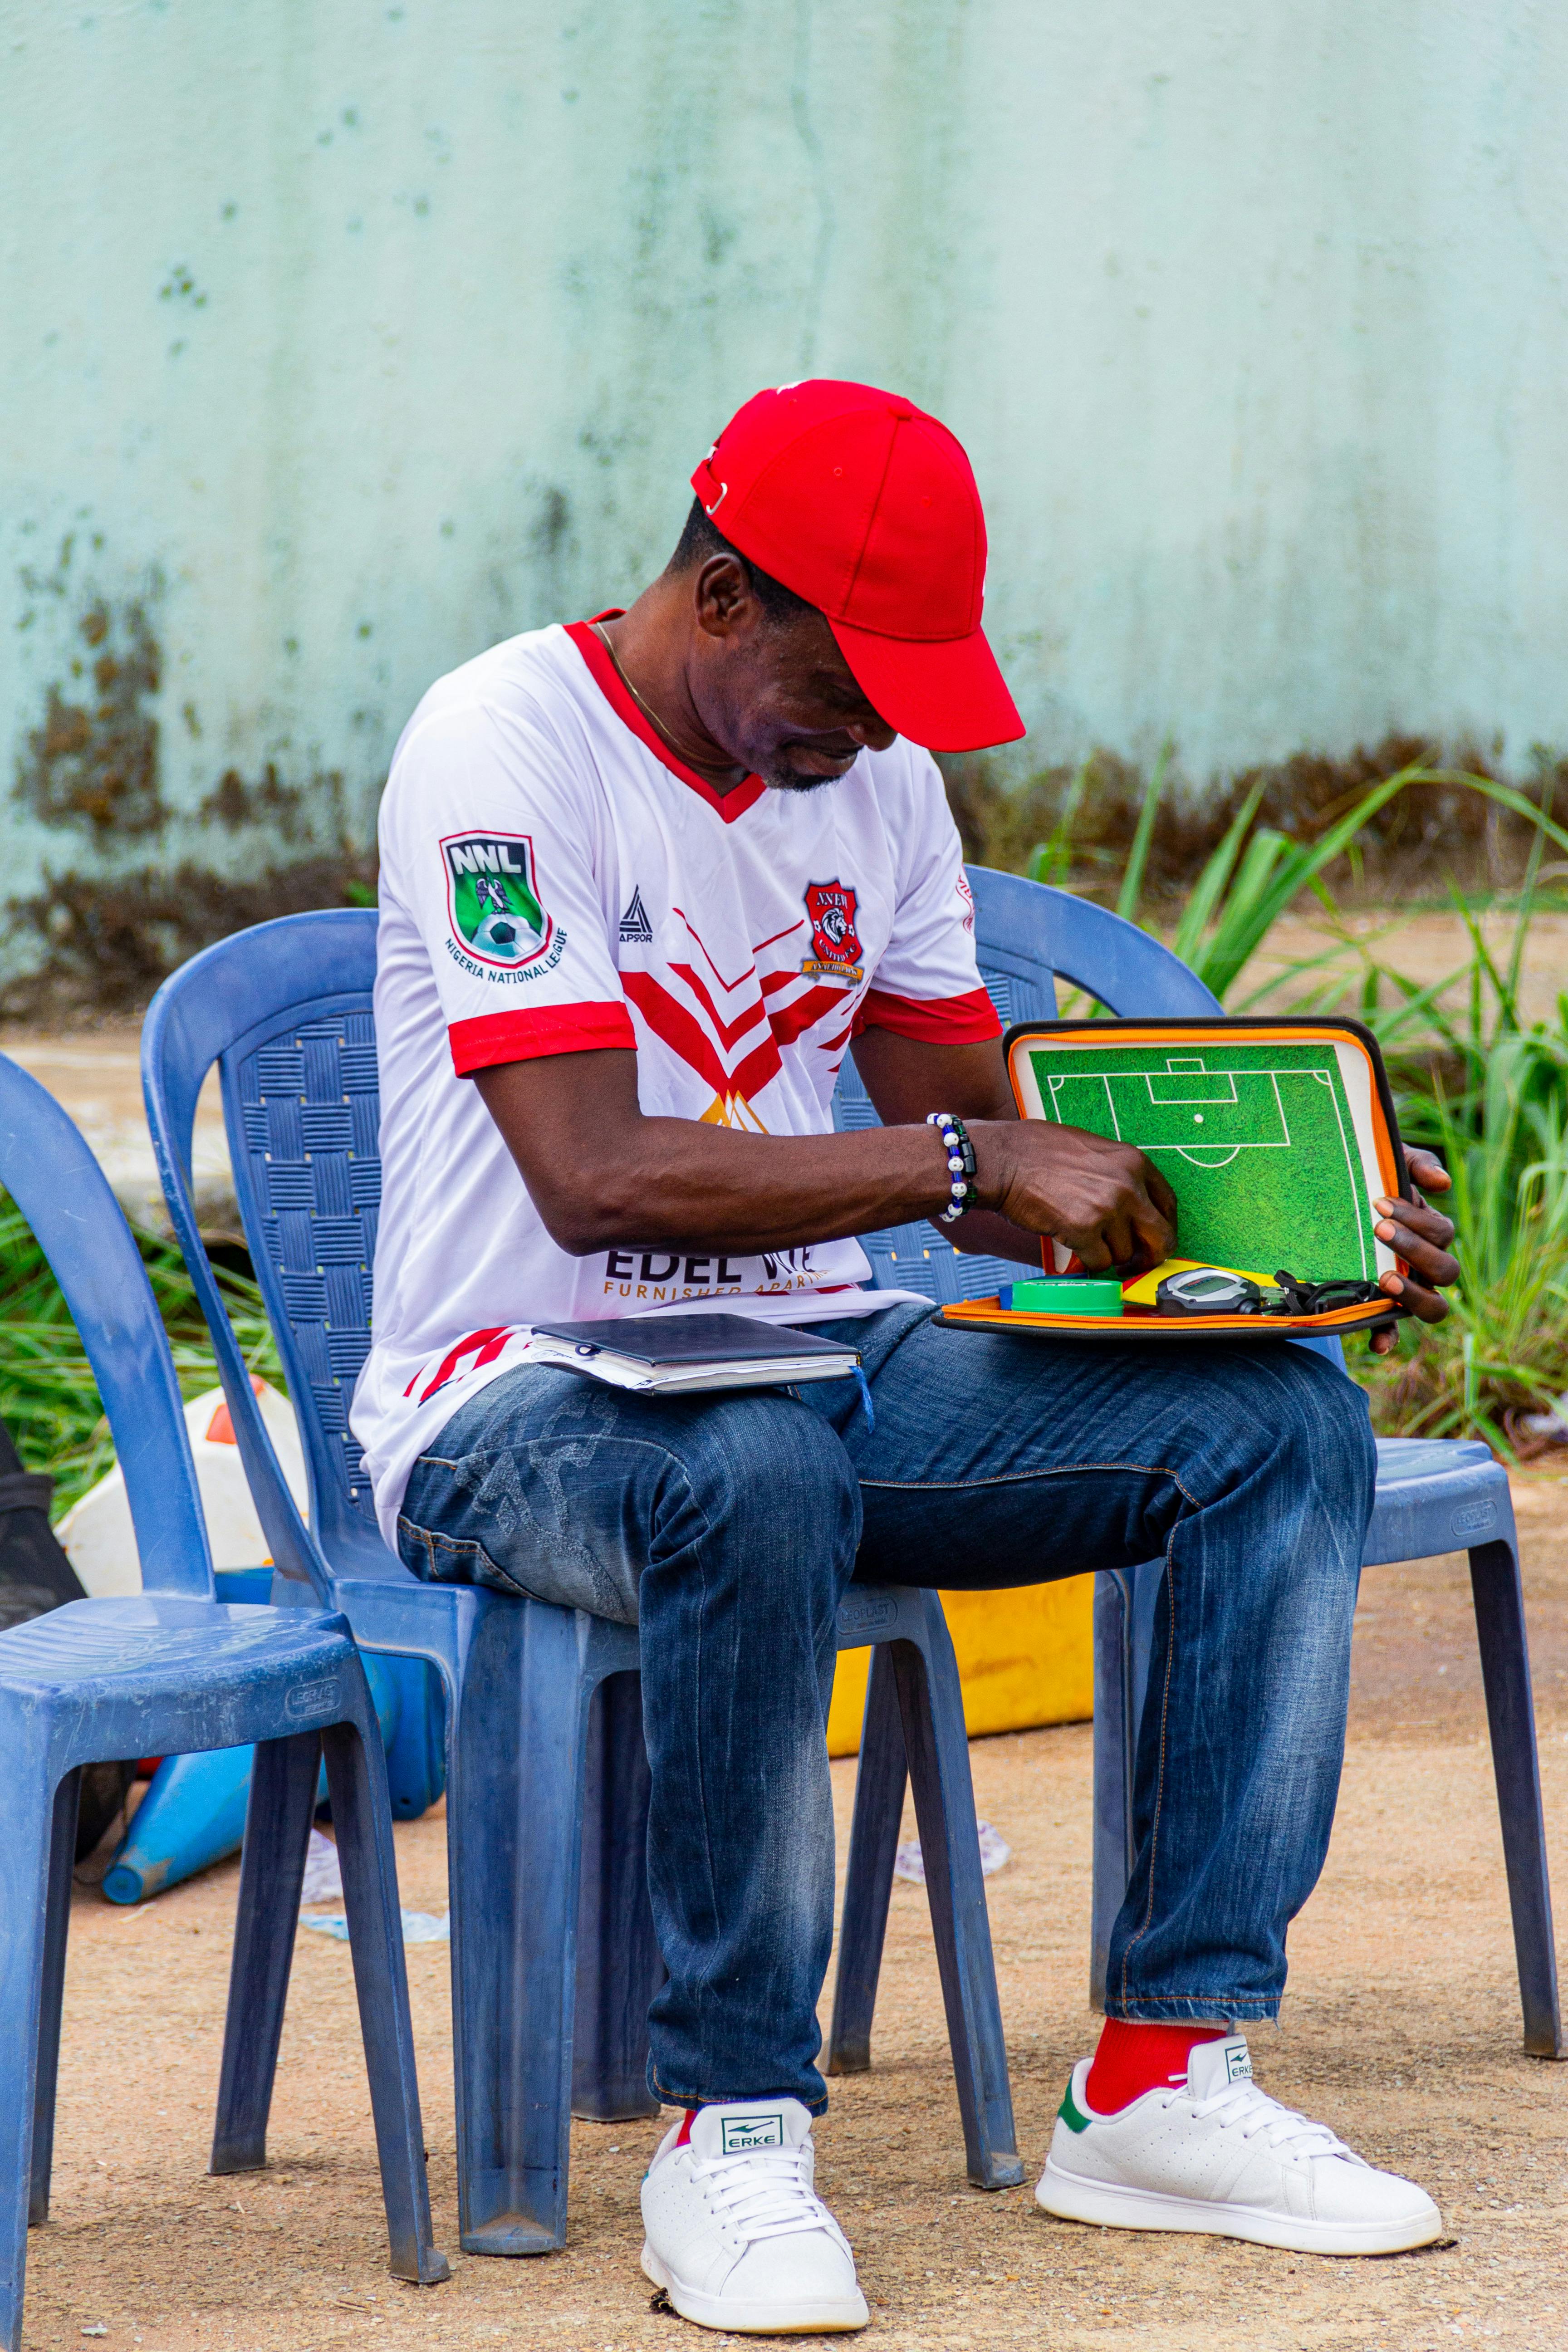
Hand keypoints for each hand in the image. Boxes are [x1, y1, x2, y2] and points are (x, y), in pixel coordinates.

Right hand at [973, 1121, 1177, 1272]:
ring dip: (1106, 1255)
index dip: (1163, 1228)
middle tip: (1133, 1263)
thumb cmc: (1038, 1152)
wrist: (1002, 1159)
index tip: (1152, 1239)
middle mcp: (1128, 1185)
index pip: (1168, 1205)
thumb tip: (1134, 1208)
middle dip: (1149, 1256)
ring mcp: (1107, 1208)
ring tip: (1085, 1242)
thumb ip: (1119, 1175)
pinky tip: (1073, 1249)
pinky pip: (1099, 1263)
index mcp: (1134, 1161)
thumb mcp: (1093, 1150)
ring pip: (1125, 1254)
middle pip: (1161, 1237)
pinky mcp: (1083, 1230)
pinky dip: (1087, 1263)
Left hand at [1368, 1147, 1457, 1354]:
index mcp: (1429, 1232)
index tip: (1379, 1204)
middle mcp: (1423, 1265)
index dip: (1417, 1221)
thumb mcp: (1390, 1163)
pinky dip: (1387, 1338)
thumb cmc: (1366, 1182)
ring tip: (1384, 1278)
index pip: (1442, 1233)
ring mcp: (1406, 1290)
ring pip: (1434, 1307)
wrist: (1324, 1199)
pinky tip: (1376, 1344)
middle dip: (1414, 1250)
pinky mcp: (1380, 1308)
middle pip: (1446, 1271)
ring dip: (1414, 1295)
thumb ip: (1417, 1165)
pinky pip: (1392, 1330)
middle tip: (1378, 1229)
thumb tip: (1443, 1184)